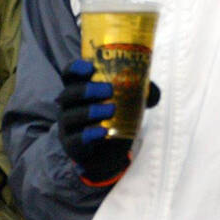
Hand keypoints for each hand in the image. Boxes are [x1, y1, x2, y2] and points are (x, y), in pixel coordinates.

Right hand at [57, 59, 159, 183]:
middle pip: (69, 94)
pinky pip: (76, 139)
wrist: (107, 153)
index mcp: (79, 89)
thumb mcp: (127, 103)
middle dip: (87, 89)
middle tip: (109, 89)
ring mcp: (68, 126)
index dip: (76, 68)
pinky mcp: (72, 145)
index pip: (69, 74)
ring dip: (90, 111)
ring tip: (111, 109)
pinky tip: (103, 132)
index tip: (91, 67)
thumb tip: (152, 93)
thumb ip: (140, 94)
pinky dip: (89, 134)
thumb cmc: (113, 119)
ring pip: (70, 116)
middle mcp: (69, 106)